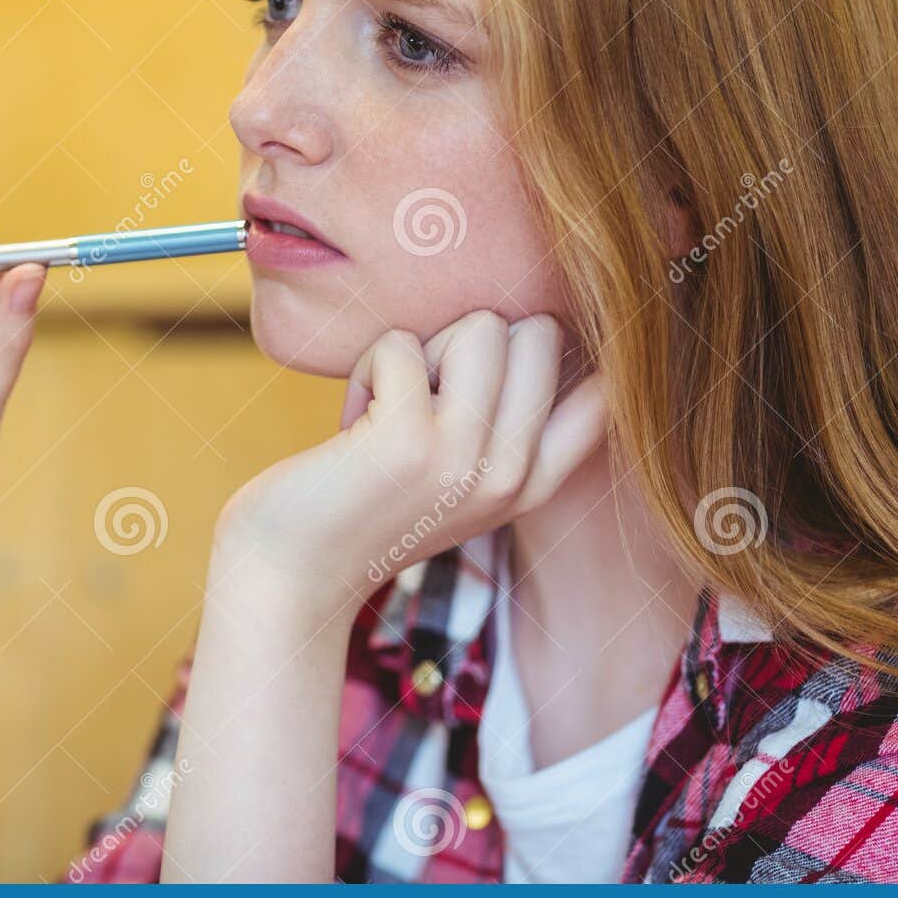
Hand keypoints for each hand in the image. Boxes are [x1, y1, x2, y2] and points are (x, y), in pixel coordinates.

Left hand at [209, 311, 607, 631]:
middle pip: (541, 332)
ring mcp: (464, 459)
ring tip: (387, 406)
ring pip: (482, 326)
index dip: (564, 351)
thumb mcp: (458, 476)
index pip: (608, 392)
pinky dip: (367, 366)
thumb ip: (504, 423)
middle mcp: (512, 476)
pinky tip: (352, 423)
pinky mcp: (407, 442)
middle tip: (422, 394)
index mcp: (533, 483)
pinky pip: (400, 343)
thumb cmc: (363, 507)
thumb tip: (529, 320)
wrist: (290, 576)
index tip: (494, 369)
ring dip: (419, 348)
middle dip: (472, 339)